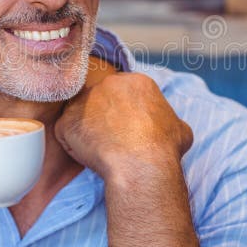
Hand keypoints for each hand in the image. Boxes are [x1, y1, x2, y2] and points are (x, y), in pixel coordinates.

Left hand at [55, 73, 192, 181]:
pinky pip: (66, 132)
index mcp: (137, 82)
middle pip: (100, 99)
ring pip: (82, 113)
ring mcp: (86, 99)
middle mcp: (109, 83)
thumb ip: (169, 121)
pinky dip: (73, 145)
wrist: (142, 164)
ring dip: (88, 129)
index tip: (127, 129)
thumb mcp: (180, 129)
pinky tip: (89, 156)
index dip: (124, 113)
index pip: (124, 93)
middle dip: (104, 117)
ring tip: (101, 150)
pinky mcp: (68, 119)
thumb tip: (171, 128)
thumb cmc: (163, 148)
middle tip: (112, 140)